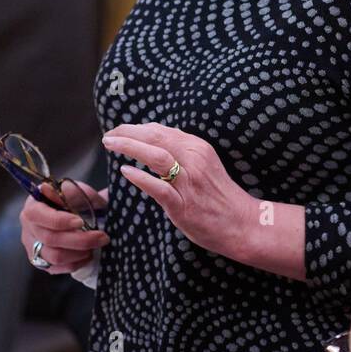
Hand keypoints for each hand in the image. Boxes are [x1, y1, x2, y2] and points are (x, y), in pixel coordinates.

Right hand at [19, 182, 109, 273]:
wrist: (80, 215)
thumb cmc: (75, 202)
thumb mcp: (78, 192)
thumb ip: (74, 191)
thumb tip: (66, 189)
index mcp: (33, 205)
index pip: (38, 215)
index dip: (59, 220)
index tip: (81, 222)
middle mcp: (29, 227)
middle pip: (50, 239)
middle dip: (80, 240)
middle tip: (102, 237)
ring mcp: (32, 246)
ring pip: (54, 257)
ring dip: (79, 253)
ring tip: (95, 246)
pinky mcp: (40, 262)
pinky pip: (57, 268)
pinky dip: (75, 263)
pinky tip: (87, 254)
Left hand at [102, 123, 256, 261]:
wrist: (242, 223)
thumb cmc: (218, 196)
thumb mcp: (203, 165)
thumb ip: (181, 152)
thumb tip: (155, 141)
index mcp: (198, 147)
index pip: (161, 130)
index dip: (136, 128)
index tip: (119, 131)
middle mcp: (194, 159)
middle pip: (155, 137)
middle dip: (127, 133)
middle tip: (108, 136)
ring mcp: (189, 182)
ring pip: (157, 156)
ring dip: (130, 147)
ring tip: (111, 144)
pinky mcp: (184, 205)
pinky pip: (160, 188)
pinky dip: (141, 177)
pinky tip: (125, 171)